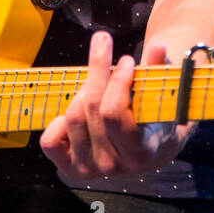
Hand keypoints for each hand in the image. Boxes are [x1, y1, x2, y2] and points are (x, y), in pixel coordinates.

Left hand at [39, 32, 192, 185]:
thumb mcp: (163, 96)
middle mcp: (113, 165)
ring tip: (97, 79)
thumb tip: (158, 46)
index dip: (117, 81)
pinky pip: (50, 141)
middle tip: (104, 43)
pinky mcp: (70, 168)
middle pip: (92, 108)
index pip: (114, 114)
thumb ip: (160, 71)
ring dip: (83, 90)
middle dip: (98, 69)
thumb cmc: (155, 117)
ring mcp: (89, 169)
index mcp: (139, 151)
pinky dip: (58, 122)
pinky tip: (78, 108)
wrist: (149, 150)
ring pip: (73, 117)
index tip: (127, 60)